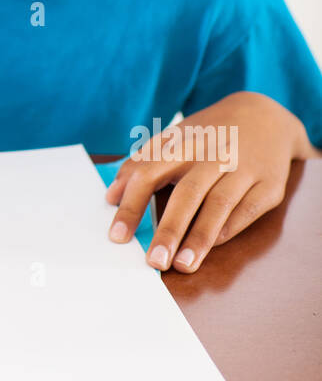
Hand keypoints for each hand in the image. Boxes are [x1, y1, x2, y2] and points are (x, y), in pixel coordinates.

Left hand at [104, 92, 310, 273]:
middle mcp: (212, 156)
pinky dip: (230, 228)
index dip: (132, 206)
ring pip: (219, 205)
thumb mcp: (174, 137)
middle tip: (154, 261)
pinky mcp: (269, 186)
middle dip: (169, 229)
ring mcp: (243, 170)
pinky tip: (214, 246)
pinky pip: (248, 211)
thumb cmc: (209, 134)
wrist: (266, 116)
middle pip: (187, 194)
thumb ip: (141, 163)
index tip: (117, 236)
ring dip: (200, 238)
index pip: (149, 175)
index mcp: (183, 144)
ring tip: (182, 265)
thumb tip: (112, 195)